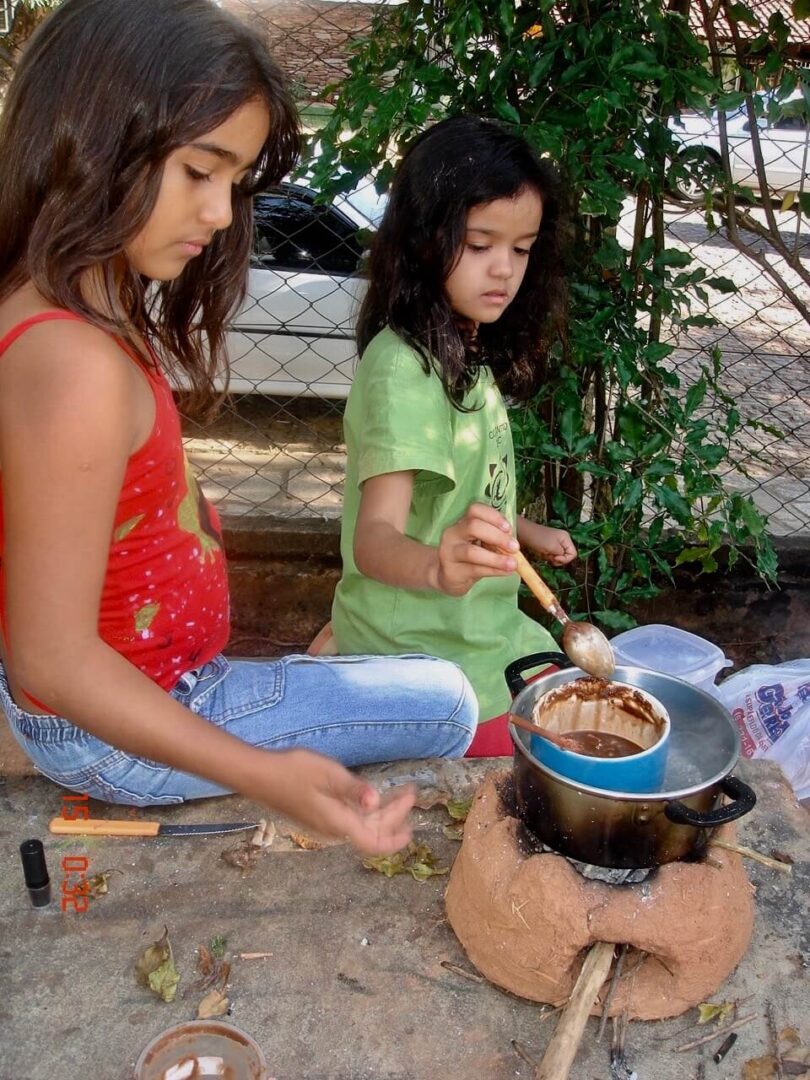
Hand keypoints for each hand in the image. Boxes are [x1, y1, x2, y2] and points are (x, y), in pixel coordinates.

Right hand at [257, 748, 414, 854]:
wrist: (257, 775)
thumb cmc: (292, 771)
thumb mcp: (327, 774)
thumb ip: (354, 789)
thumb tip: (375, 801)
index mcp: (338, 823)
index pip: (373, 843)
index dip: (395, 841)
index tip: (412, 829)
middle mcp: (333, 829)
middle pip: (370, 832)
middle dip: (394, 816)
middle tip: (409, 793)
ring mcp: (323, 823)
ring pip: (360, 825)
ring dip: (381, 813)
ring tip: (396, 794)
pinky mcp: (316, 815)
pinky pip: (349, 819)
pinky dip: (365, 810)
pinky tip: (368, 797)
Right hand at [433, 502, 518, 595]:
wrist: (448, 576)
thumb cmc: (470, 557)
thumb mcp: (482, 544)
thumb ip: (495, 540)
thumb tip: (514, 543)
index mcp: (462, 522)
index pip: (475, 510)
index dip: (493, 516)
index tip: (508, 528)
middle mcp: (452, 533)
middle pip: (473, 526)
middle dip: (497, 536)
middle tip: (515, 547)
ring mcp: (449, 552)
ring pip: (471, 552)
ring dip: (496, 558)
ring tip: (513, 564)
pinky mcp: (451, 571)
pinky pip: (474, 570)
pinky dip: (493, 570)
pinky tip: (505, 572)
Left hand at [518, 520, 576, 566]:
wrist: (523, 534)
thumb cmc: (537, 538)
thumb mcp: (552, 547)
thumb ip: (561, 554)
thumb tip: (562, 558)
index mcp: (566, 538)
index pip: (573, 554)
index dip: (565, 559)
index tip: (555, 557)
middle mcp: (562, 541)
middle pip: (566, 556)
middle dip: (557, 559)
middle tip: (549, 555)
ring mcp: (555, 544)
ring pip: (558, 558)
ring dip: (551, 558)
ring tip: (544, 553)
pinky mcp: (548, 547)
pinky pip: (551, 556)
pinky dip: (546, 557)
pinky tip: (541, 553)